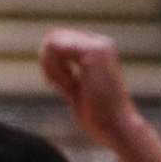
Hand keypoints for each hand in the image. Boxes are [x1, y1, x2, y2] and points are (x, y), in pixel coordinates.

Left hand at [39, 28, 139, 145]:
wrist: (114, 125)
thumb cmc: (95, 113)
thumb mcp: (75, 87)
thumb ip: (65, 71)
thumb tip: (46, 56)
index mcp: (96, 50)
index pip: (59, 38)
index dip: (49, 60)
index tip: (55, 82)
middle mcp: (100, 43)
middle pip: (54, 36)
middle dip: (46, 61)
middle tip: (56, 84)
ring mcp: (99, 45)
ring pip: (53, 41)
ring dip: (50, 67)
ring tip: (63, 85)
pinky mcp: (94, 53)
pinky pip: (57, 48)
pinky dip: (54, 69)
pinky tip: (66, 84)